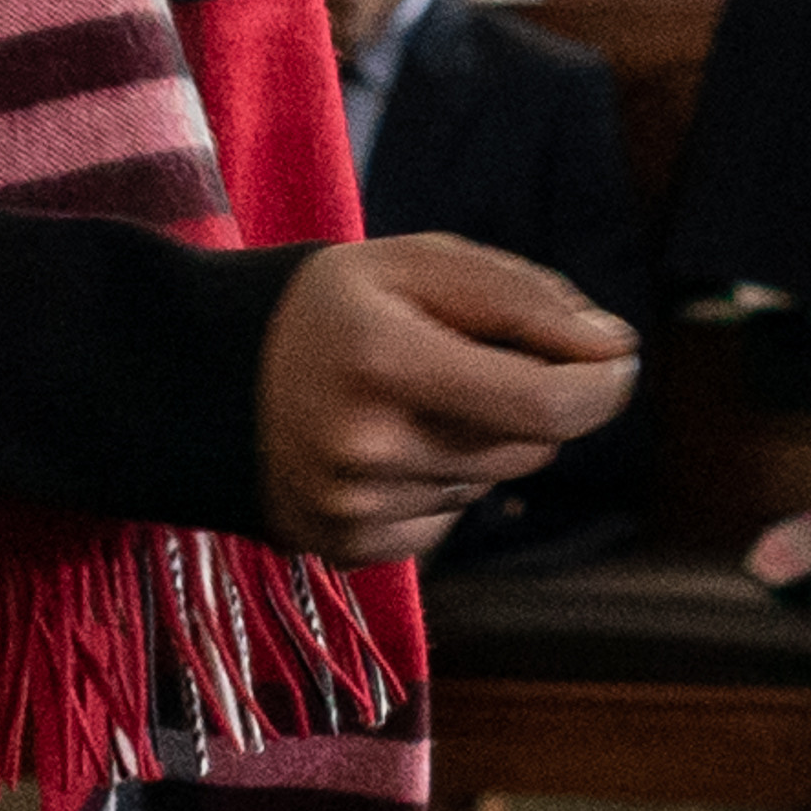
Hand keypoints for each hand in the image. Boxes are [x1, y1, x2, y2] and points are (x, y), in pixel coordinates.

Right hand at [259, 232, 635, 564]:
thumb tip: (613, 348)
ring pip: (490, 484)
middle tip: (468, 355)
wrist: (195, 377)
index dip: (603, 384)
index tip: (616, 357)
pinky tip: (382, 445)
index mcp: (389, 361)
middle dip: (527, 398)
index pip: (547, 403)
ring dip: (478, 441)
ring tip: (407, 398)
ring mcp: (357, 508)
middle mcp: (372, 448)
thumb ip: (523, 298)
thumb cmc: (324, 306)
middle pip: (527, 444)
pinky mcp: (347, 547)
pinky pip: (447, 522)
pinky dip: (437, 485)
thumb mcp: (416, 263)